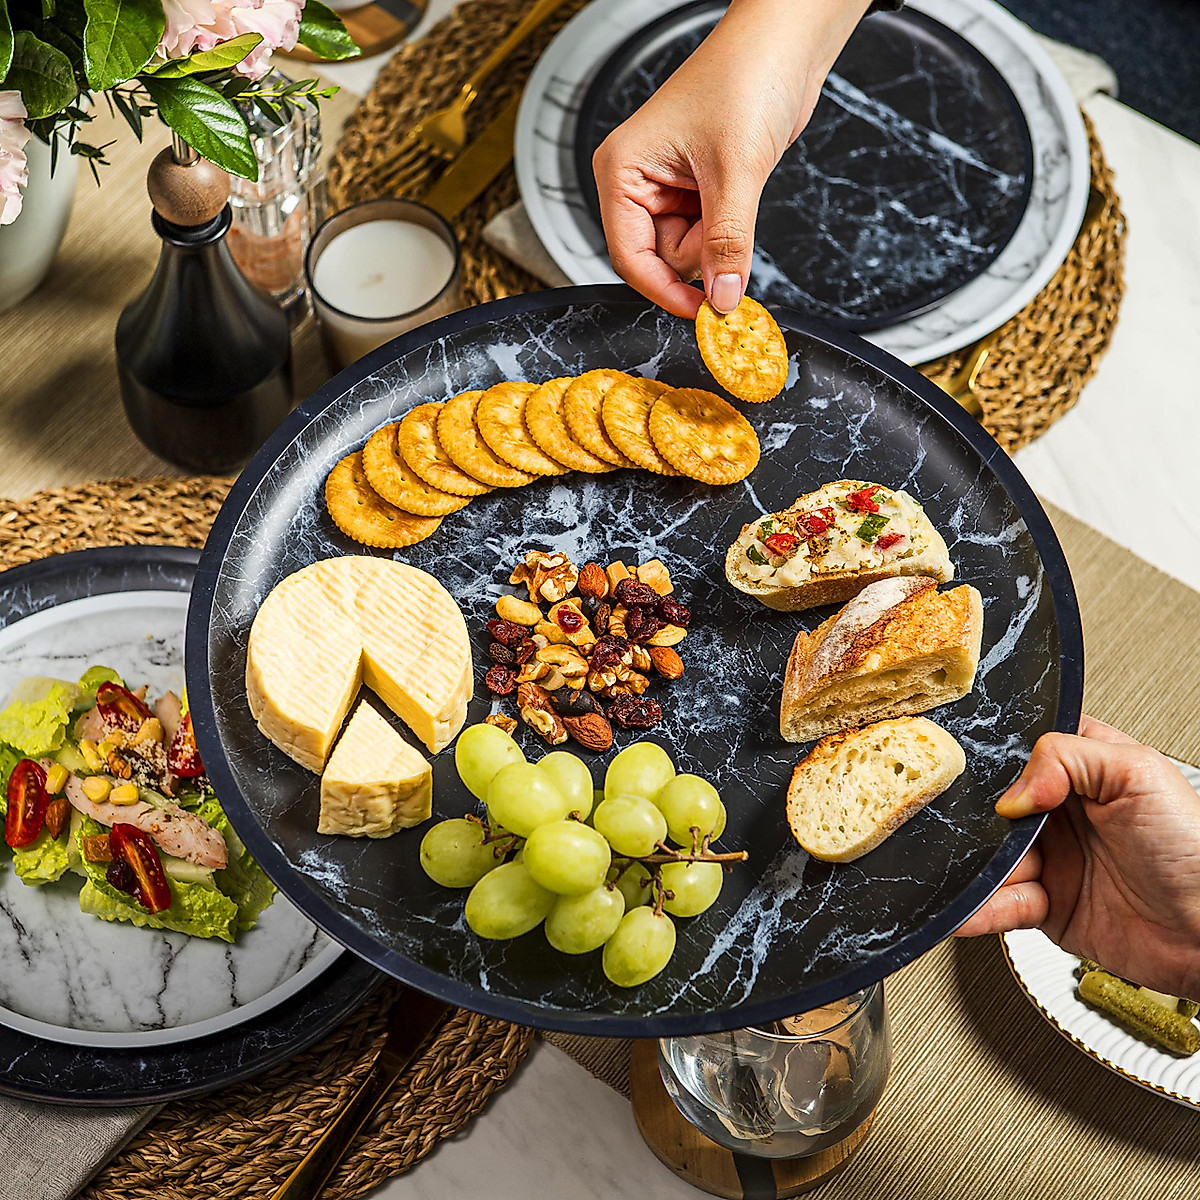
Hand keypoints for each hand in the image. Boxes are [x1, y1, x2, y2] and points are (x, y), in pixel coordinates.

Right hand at [591, 0, 870, 317]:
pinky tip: (739, 194)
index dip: (665, 290)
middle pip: (660, 259)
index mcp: (622, 171)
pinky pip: (707, 236)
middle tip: (730, 213)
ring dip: (718, 240)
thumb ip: (727, 243)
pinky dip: (727, 232)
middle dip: (700, 253)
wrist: (785, 42)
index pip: (629, 257)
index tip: (703, 311)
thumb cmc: (747, 76)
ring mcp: (667, 188)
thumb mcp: (736, 171)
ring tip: (736, 188)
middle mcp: (637, 182)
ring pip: (687, 252)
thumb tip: (723, 298)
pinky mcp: (696, 190)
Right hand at [954, 716, 1199, 1000]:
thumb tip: (1013, 792)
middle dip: (978, 822)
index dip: (995, 763)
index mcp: (1082, 769)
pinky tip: (973, 906)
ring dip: (977, 868)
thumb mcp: (1138, 774)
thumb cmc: (1196, 851)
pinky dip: (981, 907)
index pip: (1020, 752)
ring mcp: (1051, 859)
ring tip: (976, 875)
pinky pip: (1000, 902)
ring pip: (991, 857)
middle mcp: (1061, 812)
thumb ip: (1068, 757)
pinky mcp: (1045, 905)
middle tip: (981, 834)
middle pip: (994, 809)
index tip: (984, 780)